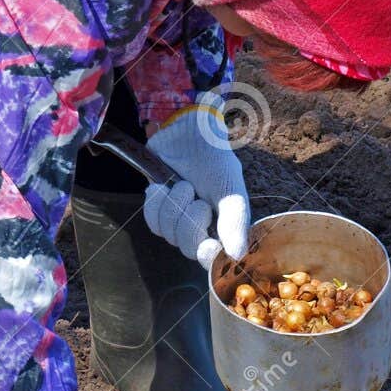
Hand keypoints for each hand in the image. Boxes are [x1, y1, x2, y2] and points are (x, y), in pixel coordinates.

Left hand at [143, 101, 249, 267]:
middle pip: (188, 248)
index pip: (213, 258)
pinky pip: (153, 222)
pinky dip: (156, 204)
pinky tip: (162, 186)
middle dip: (189, 221)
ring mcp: (178, 220)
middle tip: (195, 196)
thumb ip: (234, 220)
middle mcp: (201, 227)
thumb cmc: (214, 158)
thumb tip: (237, 255)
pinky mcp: (158, 210)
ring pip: (168, 234)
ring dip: (173, 207)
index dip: (208, 256)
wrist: (186, 131)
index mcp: (224, 226)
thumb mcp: (230, 187)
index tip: (208, 245)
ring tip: (182, 184)